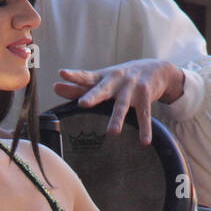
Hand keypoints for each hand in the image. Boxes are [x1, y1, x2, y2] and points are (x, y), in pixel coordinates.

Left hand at [53, 59, 182, 145]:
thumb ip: (79, 87)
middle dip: (93, 96)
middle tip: (83, 103)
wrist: (155, 69)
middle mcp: (116, 80)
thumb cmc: (121, 78)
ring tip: (112, 132)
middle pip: (103, 89)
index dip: (74, 76)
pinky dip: (145, 128)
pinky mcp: (145, 95)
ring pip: (123, 104)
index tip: (62, 74)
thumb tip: (55, 88)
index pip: (86, 77)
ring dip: (118, 118)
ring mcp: (131, 87)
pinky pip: (144, 114)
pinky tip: (144, 142)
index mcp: (102, 77)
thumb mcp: (102, 81)